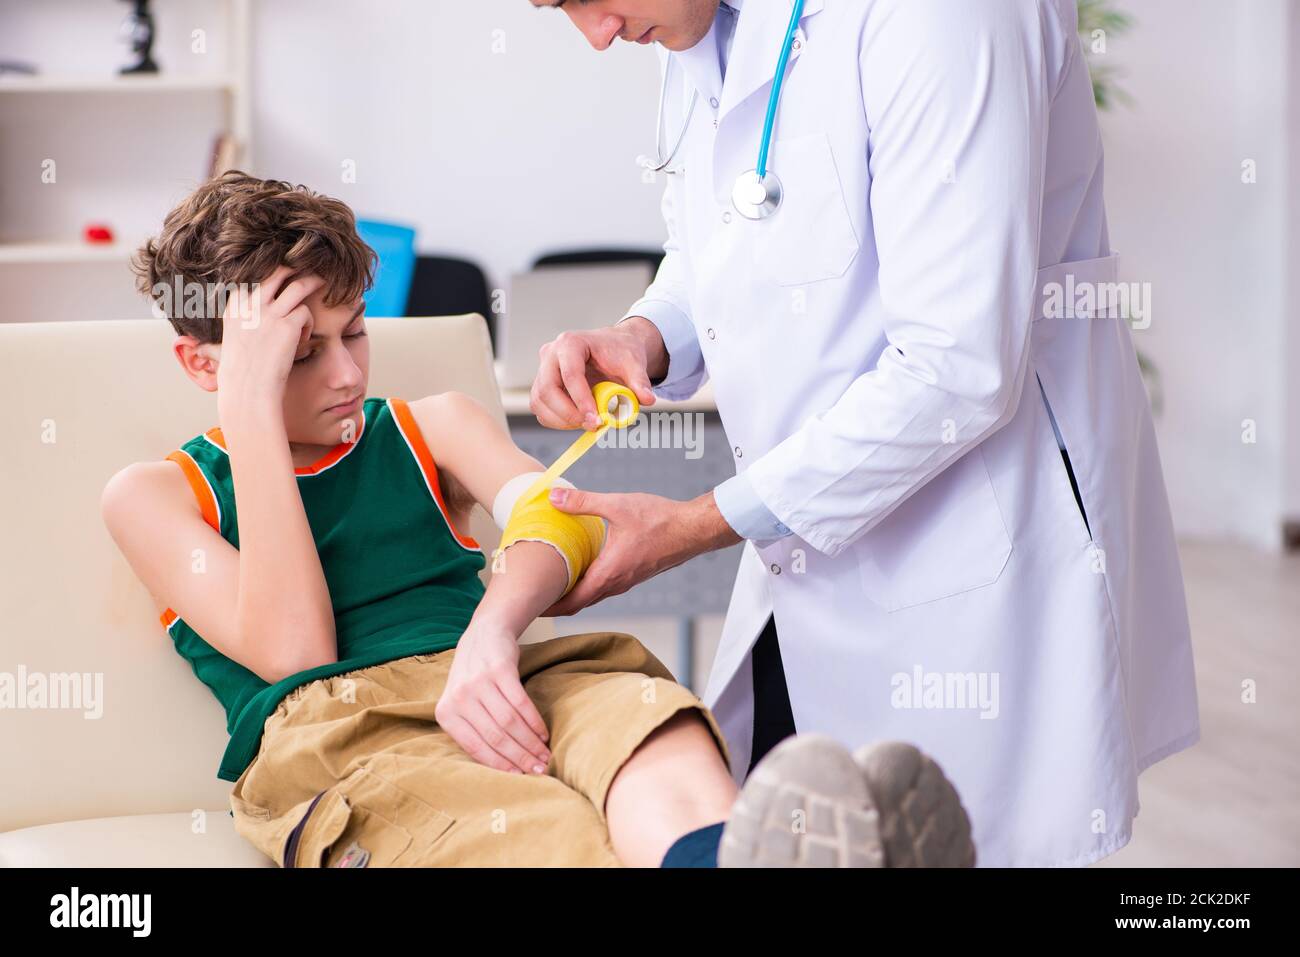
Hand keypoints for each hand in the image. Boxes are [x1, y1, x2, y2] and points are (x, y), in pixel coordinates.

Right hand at [216, 265, 323, 422]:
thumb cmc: (237, 375)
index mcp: (233, 307)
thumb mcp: (222, 349)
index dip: (268, 272)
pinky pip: (306, 312)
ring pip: (298, 285)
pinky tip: (301, 340)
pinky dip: (308, 324)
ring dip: (312, 282)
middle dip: (294, 267)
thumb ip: (217, 340)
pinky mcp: (288, 325)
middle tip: (307, 268)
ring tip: (322, 282)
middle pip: (277, 271)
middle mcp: (250, 305)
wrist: (248, 390)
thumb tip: (197, 348)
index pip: (252, 276)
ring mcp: (269, 313)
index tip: (280, 274)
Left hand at [435, 618, 551, 774]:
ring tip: (545, 754)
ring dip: (531, 742)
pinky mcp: (499, 669)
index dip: (500, 765)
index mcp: (446, 713)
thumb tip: (502, 766)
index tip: (520, 778)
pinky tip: (543, 732)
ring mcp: (478, 682)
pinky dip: (534, 721)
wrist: (483, 635)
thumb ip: (473, 730)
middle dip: (520, 757)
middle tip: (539, 770)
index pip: (475, 748)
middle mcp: (459, 698)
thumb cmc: (474, 677)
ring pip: (509, 722)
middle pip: (495, 737)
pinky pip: (520, 703)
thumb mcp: (462, 703)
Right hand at [530, 318, 665, 430]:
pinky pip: (541, 408)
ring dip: (561, 420)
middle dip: (568, 414)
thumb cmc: (620, 352)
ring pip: (539, 401)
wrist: (613, 348)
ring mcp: (543, 370)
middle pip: (547, 389)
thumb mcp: (634, 364)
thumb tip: (647, 400)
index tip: (596, 419)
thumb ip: (640, 382)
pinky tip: (579, 421)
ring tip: (588, 424)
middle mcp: (551, 354)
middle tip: (592, 426)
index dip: (581, 399)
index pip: (570, 374)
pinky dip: (557, 421)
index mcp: (570, 343)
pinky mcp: (542, 385)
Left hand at [539, 487, 741, 616]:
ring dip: (572, 594)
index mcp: (609, 573)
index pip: (573, 602)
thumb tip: (553, 497)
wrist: (693, 529)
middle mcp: (617, 583)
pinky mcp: (633, 574)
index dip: (550, 606)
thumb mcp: (617, 505)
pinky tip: (579, 569)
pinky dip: (586, 585)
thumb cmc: (660, 519)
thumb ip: (583, 502)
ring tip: (551, 584)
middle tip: (532, 596)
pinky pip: (604, 587)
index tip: (530, 605)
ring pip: (592, 595)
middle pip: (579, 603)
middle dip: (556, 602)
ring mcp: (626, 581)